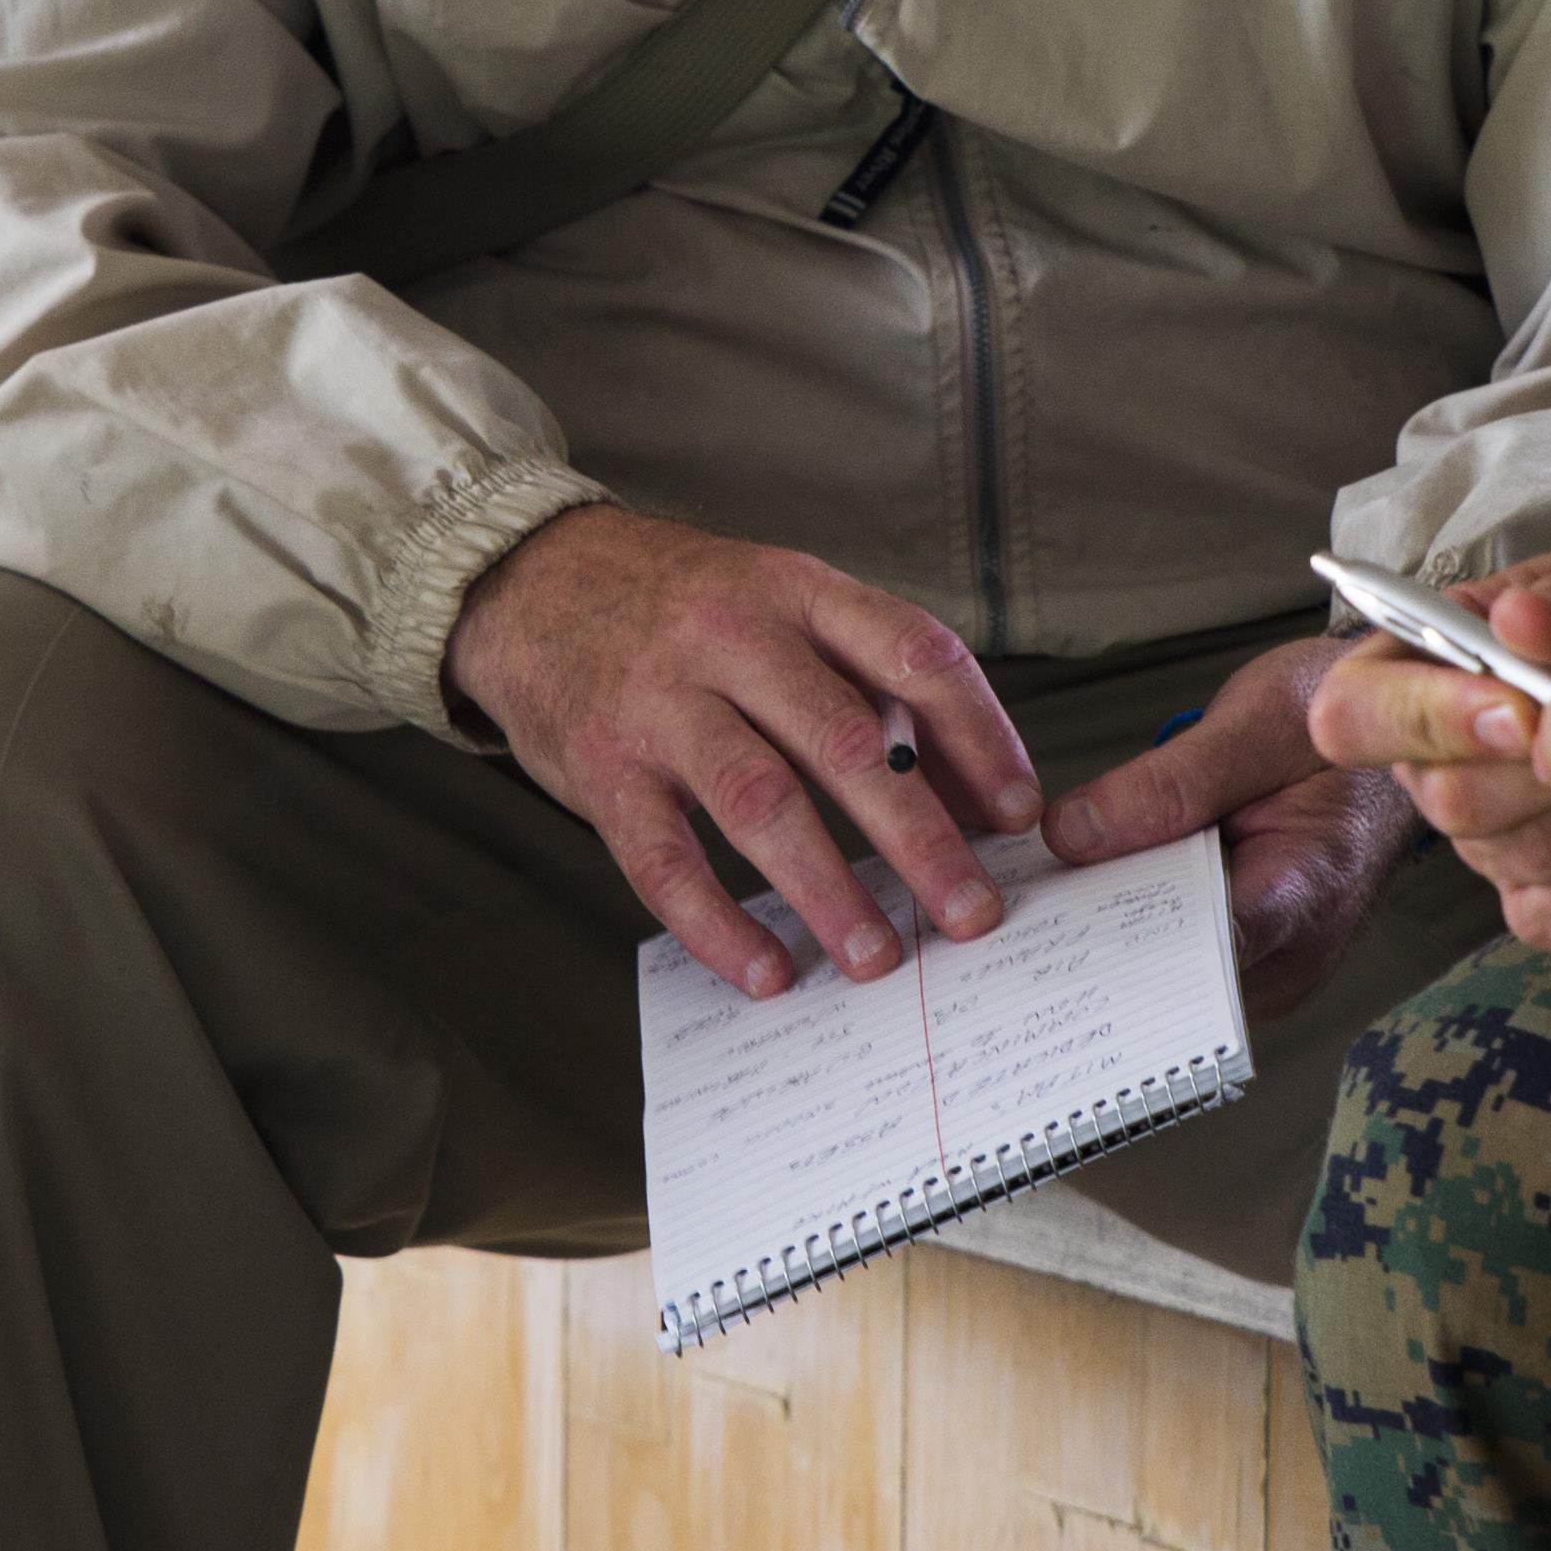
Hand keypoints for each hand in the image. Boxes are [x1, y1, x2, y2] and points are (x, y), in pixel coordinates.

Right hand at [445, 505, 1038, 997]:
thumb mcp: (783, 608)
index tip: (1019, 813)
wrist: (532, 581)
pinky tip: (768, 969)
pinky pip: (665, 861)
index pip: (916, 655)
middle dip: (922, 837)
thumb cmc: (682, 609)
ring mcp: (661, 702)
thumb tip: (977, 794)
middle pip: (849, 740)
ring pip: (762, 801)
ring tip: (877, 956)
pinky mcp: (602, 767)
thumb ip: (872, 685)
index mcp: (799, 591)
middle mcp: (733, 637)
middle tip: (972, 914)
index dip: (980, 737)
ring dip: (830, 889)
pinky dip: (720, 924)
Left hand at [1042, 636, 1413, 1020]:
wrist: (1389, 723)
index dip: (1112, 943)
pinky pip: (1182, 953)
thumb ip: (1166, 783)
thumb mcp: (1254, 721)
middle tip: (1025, 900)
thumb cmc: (1335, 719)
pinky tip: (1098, 883)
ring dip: (1113, 928)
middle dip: (1098, 936)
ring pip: (1169, 971)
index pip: (1197, 951)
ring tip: (1056, 884)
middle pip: (1172, 973)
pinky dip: (1138, 919)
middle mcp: (1297, 950)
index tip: (1044, 922)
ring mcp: (1278, 961)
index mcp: (1307, 890)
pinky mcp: (1258, 954)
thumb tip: (1071, 836)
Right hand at [1302, 530, 1550, 915]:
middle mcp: (1444, 755)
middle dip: (1544, 770)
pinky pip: (1550, 917)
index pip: (1353, 710)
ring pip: (1503, 860)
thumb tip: (1517, 622)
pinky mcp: (1542, 902)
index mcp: (1436, 659)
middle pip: (1439, 796)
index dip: (1423, 717)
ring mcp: (1490, 837)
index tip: (1522, 707)